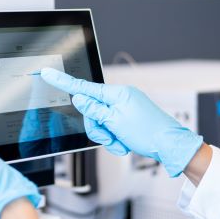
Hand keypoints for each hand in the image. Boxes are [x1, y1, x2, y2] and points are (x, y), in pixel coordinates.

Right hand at [40, 68, 202, 176]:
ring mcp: (125, 106)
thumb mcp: (115, 122)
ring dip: (108, 136)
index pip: (83, 87)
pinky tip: (126, 143)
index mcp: (116, 93)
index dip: (63, 81)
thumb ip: (94, 110)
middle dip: (98, 128)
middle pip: (92, 110)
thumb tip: (79, 97)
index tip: (48, 73)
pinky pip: (112, 126)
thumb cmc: (148, 133)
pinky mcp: (128, 116)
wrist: (171, 145)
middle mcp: (120, 97)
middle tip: (110, 138)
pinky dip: (116, 137)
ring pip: (101, 121)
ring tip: (121, 143)